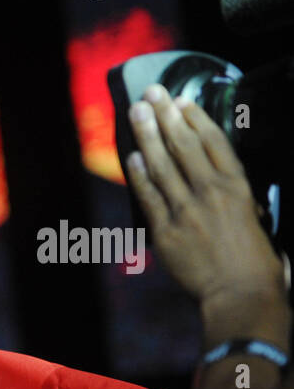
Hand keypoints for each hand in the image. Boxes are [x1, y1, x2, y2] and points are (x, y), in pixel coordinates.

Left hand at [124, 83, 287, 303]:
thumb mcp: (258, 218)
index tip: (182, 102)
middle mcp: (211, 192)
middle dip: (165, 116)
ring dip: (148, 136)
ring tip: (137, 113)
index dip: (195, 119)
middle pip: (183, 145)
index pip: (213, 142)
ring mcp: (186, 210)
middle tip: (152, 95)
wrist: (241, 294)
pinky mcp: (166, 232)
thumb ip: (237, 199)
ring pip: (162, 165)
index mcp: (238, 187)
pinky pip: (148, 197)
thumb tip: (224, 186)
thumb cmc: (257, 262)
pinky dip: (138, 176)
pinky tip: (131, 157)